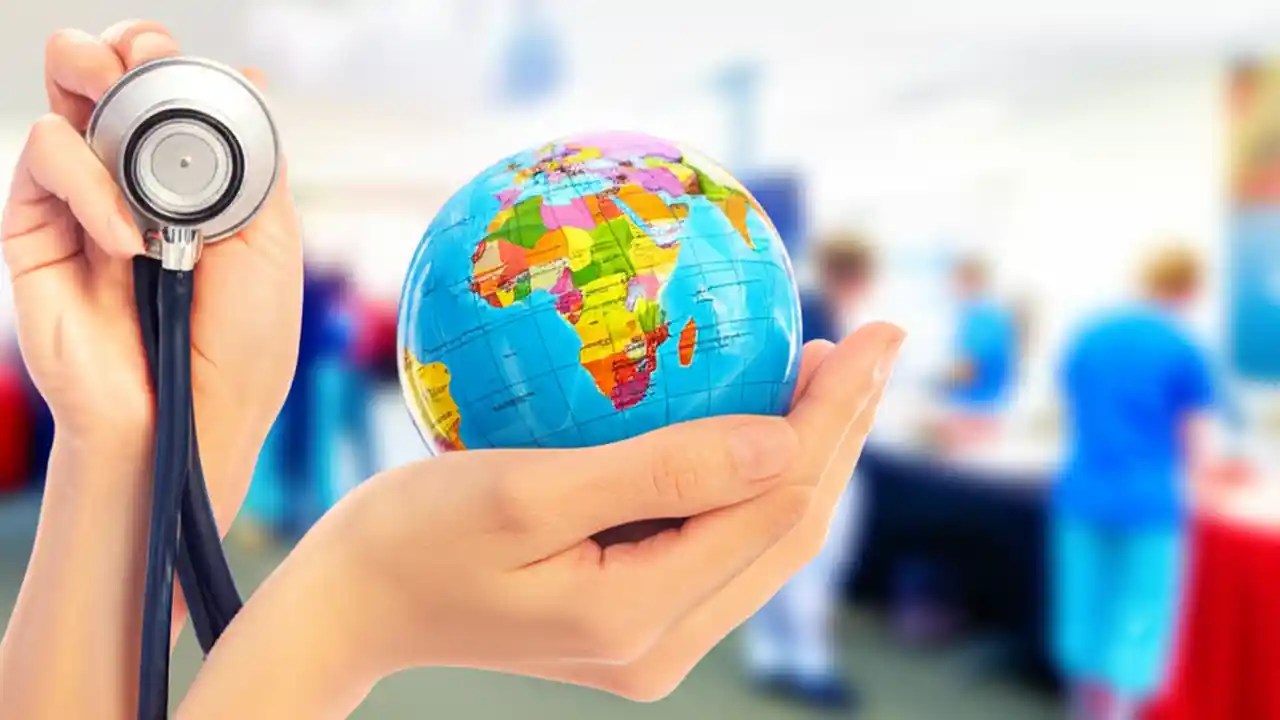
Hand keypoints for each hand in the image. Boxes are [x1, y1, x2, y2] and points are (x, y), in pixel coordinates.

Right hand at [0, 22, 300, 718]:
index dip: (173, 62)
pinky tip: (127, 237)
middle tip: (140, 54)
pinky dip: (88, 183)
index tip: (192, 61)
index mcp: (195, 182)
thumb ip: (254, 163)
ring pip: (64, 106)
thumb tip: (248, 77)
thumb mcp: (270, 243)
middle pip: (109, 83)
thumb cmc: (241, 346)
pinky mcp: (38, 232)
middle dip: (124, 51)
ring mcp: (82, 206)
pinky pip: (45, 163)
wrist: (191, 420)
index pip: (172, 95)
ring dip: (90, 80)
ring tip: (118, 96)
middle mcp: (134, 185)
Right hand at [177, 323, 903, 718]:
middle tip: (873, 341)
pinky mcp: (630, 618)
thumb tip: (783, 437)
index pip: (779, 505)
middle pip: (788, 528)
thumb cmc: (412, 537)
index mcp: (643, 614)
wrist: (351, 607)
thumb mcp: (525, 493)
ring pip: (762, 540)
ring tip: (828, 373)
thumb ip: (658, 471)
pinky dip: (748, 478)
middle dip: (841, 434)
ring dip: (805, 456)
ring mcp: (650, 638)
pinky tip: (751, 419)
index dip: (836, 420)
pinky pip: (716, 541)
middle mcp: (663, 642)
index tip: (873, 336)